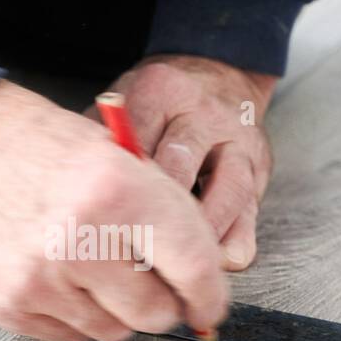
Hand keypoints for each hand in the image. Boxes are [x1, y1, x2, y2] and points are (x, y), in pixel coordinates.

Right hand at [0, 80, 228, 340]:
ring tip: (92, 267)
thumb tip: (200, 279)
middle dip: (162, 302)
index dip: (209, 295)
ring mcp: (39, 280)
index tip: (209, 304)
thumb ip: (161, 215)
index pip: (193, 268)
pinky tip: (59, 276)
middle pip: (155, 312)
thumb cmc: (34, 145)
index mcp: (118, 190)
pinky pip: (68, 336)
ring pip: (113, 330)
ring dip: (115, 309)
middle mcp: (80, 240)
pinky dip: (74, 315)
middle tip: (150, 283)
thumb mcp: (114, 155)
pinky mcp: (8, 306)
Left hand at [92, 55, 276, 270]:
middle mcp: (203, 115)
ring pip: (228, 191)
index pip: (138, 140)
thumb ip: (104, 141)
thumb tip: (81, 194)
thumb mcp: (125, 102)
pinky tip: (217, 261)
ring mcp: (237, 142)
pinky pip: (250, 211)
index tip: (101, 223)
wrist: (219, 75)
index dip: (120, 186)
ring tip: (177, 265)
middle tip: (133, 252)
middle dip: (156, 213)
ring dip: (202, 233)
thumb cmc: (159, 103)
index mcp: (161, 93)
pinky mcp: (259, 169)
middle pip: (182, 165)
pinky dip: (235, 241)